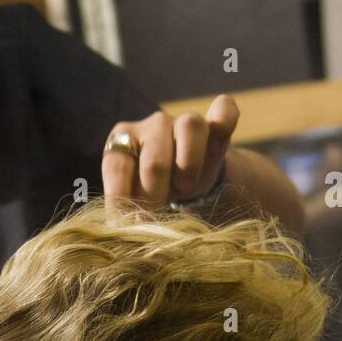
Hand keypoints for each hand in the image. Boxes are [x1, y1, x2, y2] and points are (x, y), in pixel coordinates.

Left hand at [102, 94, 238, 213]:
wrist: (186, 181)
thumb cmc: (152, 190)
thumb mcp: (134, 198)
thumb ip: (126, 207)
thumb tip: (119, 230)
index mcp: (123, 138)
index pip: (117, 167)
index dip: (121, 198)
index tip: (124, 225)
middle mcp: (152, 124)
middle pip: (155, 158)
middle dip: (155, 195)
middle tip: (155, 214)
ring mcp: (184, 120)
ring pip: (190, 127)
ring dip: (189, 165)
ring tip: (185, 188)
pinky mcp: (215, 123)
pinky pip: (224, 110)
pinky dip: (224, 120)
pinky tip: (219, 144)